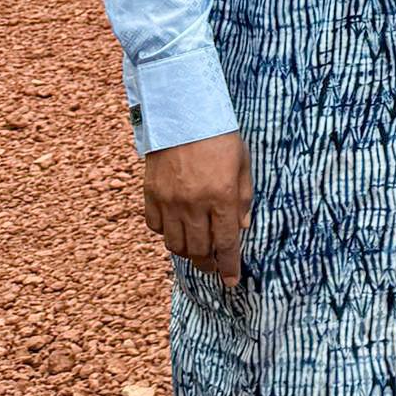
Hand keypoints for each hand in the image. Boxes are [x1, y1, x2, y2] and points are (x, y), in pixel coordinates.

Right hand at [143, 133, 253, 281]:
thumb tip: (242, 228)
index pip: (226, 243)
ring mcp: (170, 200)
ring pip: (175, 244)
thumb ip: (243, 198)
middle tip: (213, 266)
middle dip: (208, 263)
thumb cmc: (219, 137)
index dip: (229, 266)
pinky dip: (166, 232)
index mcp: (222, 196)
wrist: (182, 113)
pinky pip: (156, 227)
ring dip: (187, 251)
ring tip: (196, 248)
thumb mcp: (242, 164)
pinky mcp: (151, 194)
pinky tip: (176, 226)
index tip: (231, 281)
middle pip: (199, 249)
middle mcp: (195, 203)